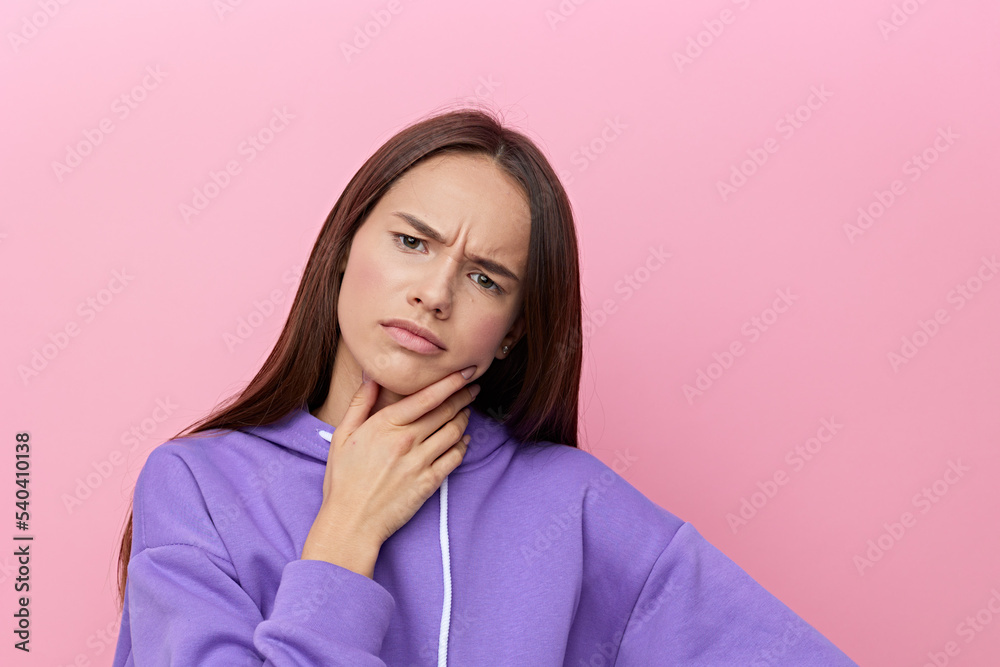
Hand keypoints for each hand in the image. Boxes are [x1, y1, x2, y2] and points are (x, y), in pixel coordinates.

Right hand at [303, 366, 478, 567]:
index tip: (464, 372)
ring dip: (464, 419)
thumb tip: (371, 376)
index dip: (450, 382)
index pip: (427, 397)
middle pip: (445, 411)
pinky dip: (463, 445)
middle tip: (473, 388)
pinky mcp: (429, 483)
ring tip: (467, 411)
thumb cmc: (343, 479)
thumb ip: (359, 403)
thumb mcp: (342, 436)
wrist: (351, 522)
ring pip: (454, 432)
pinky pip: (455, 458)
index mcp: (385, 425)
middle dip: (463, 396)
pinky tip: (464, 440)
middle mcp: (406, 441)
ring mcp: (420, 462)